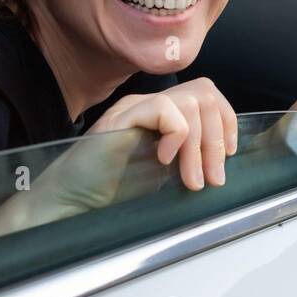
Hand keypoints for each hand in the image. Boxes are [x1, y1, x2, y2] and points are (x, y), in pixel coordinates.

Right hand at [0, 78, 236, 242]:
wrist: (69, 203)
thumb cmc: (111, 193)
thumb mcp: (162, 173)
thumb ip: (187, 159)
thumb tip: (222, 163)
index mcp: (160, 113)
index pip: (206, 94)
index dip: (226, 122)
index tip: (228, 156)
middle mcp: (148, 104)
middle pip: (205, 94)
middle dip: (217, 139)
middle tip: (213, 178)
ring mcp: (133, 109)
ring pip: (191, 101)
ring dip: (200, 145)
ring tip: (191, 180)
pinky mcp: (120, 119)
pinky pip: (165, 109)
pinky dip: (176, 136)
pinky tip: (162, 162)